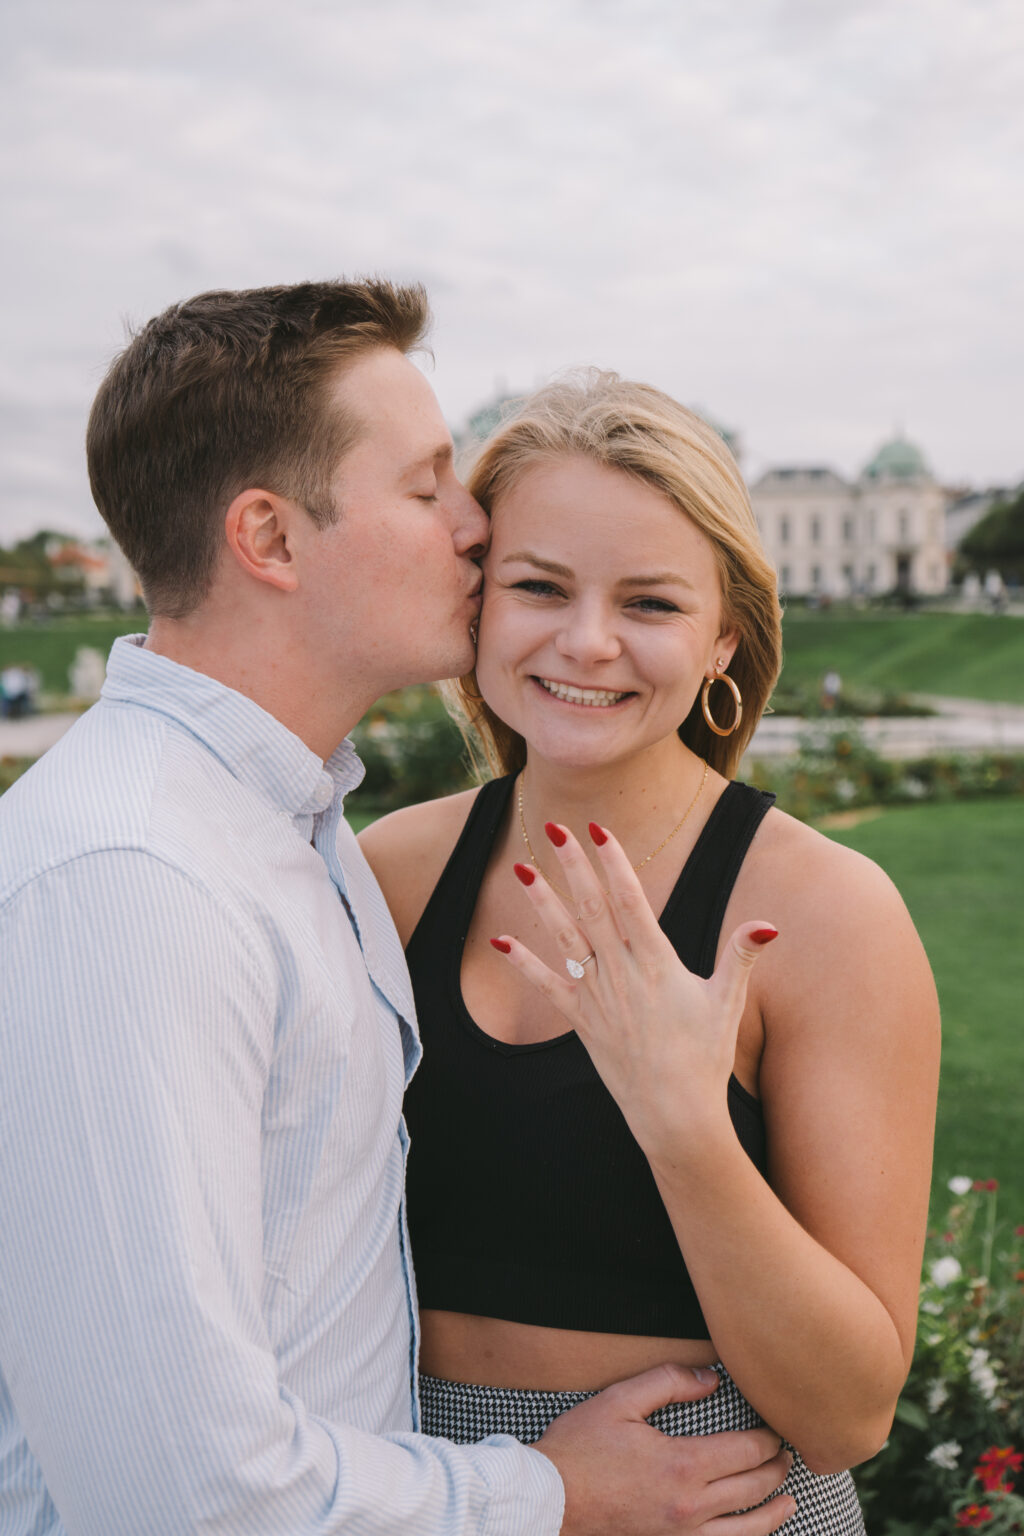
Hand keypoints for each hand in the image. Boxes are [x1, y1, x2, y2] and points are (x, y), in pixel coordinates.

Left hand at [495, 824, 776, 1158]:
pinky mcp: (581, 1022)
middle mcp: (621, 975)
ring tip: (521, 869)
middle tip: (553, 827)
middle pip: (591, 908)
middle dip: (572, 866)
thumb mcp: (728, 1003)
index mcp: (657, 964)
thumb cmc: (706, 1058)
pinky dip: (523, 963)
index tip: (599, 830)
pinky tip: (500, 941)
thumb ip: (741, 957)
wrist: (675, 1115)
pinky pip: (547, 986)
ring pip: (564, 939)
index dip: (613, 863)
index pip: (630, 900)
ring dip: (542, 902)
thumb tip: (767, 925)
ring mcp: (598, 997)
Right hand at [535, 1363, 795, 1534]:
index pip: (747, 1452)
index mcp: (683, 1464)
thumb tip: (710, 1379)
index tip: (776, 1427)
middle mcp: (691, 1506)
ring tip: (788, 1499)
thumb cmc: (580, 1447)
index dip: (769, 1438)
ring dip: (773, 1512)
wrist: (549, 1502)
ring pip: (747, 1531)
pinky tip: (750, 1533)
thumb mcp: (620, 1400)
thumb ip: (668, 1382)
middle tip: (786, 1454)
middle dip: (776, 1469)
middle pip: (754, 1488)